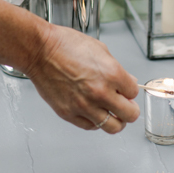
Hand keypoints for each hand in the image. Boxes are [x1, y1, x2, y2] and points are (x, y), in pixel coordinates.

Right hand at [23, 23, 139, 133]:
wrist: (39, 51)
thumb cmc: (65, 45)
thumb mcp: (100, 50)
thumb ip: (117, 69)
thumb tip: (127, 82)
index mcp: (111, 74)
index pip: (134, 93)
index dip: (130, 92)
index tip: (125, 91)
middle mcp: (100, 93)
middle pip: (129, 115)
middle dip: (129, 110)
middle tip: (125, 106)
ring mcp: (84, 106)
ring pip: (112, 127)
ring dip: (115, 121)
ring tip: (112, 114)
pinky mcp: (69, 114)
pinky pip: (90, 127)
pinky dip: (95, 122)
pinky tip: (94, 113)